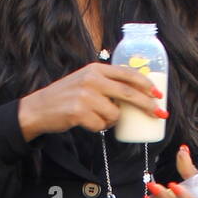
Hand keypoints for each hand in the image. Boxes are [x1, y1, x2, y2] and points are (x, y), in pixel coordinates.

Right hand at [17, 62, 164, 140]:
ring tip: (96, 116)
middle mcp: (92, 79)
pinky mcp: (79, 112)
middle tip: (158, 114)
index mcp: (96, 69)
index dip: (146, 84)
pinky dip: (98, 128)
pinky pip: (102, 126)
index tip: (158, 94)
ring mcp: (85, 96)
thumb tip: (137, 93)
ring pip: (115, 114)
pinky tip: (86, 122)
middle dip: (147, 105)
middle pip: (129, 93)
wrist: (40, 108)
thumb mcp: (86, 80)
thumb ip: (106, 82)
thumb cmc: (67, 97)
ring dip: (110, 121)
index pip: (127, 74)